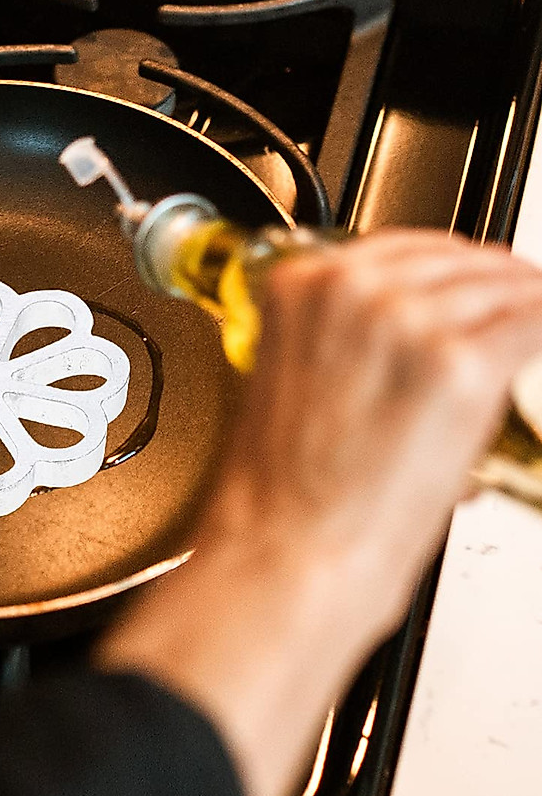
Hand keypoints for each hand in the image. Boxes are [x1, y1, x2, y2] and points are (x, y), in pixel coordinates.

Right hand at [96, 230, 541, 795]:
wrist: (288, 550)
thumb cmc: (279, 491)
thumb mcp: (284, 380)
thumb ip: (334, 334)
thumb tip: (394, 328)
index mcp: (300, 286)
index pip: (395, 245)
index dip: (438, 262)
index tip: (461, 274)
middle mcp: (355, 291)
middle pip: (452, 256)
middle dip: (485, 277)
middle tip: (511, 294)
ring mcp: (411, 323)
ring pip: (499, 284)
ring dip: (521, 299)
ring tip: (531, 316)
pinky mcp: (463, 366)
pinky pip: (533, 320)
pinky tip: (540, 335)